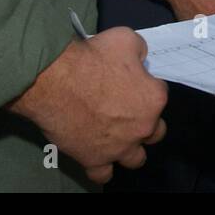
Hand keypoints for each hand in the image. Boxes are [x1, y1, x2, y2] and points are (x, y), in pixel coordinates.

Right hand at [10, 27, 167, 184]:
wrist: (55, 79)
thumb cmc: (92, 57)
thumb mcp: (126, 39)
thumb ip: (140, 51)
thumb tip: (140, 58)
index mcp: (154, 98)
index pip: (159, 95)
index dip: (145, 88)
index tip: (131, 84)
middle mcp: (143, 127)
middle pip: (155, 131)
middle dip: (145, 122)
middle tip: (127, 112)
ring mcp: (119, 147)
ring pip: (136, 159)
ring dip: (130, 149)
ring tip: (119, 139)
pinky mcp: (94, 160)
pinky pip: (104, 175)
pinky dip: (103, 168)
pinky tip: (99, 157)